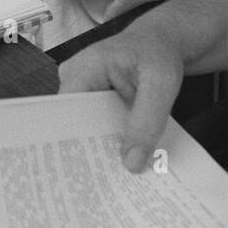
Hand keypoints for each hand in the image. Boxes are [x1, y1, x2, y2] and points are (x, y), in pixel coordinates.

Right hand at [58, 27, 184, 171]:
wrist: (162, 41)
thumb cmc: (159, 54)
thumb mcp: (160, 84)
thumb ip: (147, 121)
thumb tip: (130, 163)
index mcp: (83, 69)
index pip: (66, 112)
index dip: (72, 143)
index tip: (84, 174)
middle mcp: (74, 78)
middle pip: (73, 123)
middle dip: (89, 152)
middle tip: (105, 186)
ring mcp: (81, 88)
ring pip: (84, 127)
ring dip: (100, 148)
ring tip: (113, 179)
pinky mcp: (92, 98)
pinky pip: (95, 123)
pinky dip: (108, 139)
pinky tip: (120, 160)